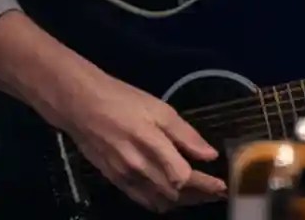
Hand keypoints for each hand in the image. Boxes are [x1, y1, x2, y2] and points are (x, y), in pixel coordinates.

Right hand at [54, 71, 226, 211]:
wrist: (81, 106)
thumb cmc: (125, 102)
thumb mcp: (161, 110)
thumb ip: (186, 135)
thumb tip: (210, 155)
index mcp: (152, 147)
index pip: (184, 178)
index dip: (205, 185)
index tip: (223, 186)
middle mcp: (138, 168)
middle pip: (174, 193)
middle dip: (199, 196)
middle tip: (218, 193)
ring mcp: (125, 177)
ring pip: (159, 201)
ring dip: (182, 202)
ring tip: (201, 196)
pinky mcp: (115, 180)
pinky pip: (142, 199)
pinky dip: (161, 202)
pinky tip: (173, 196)